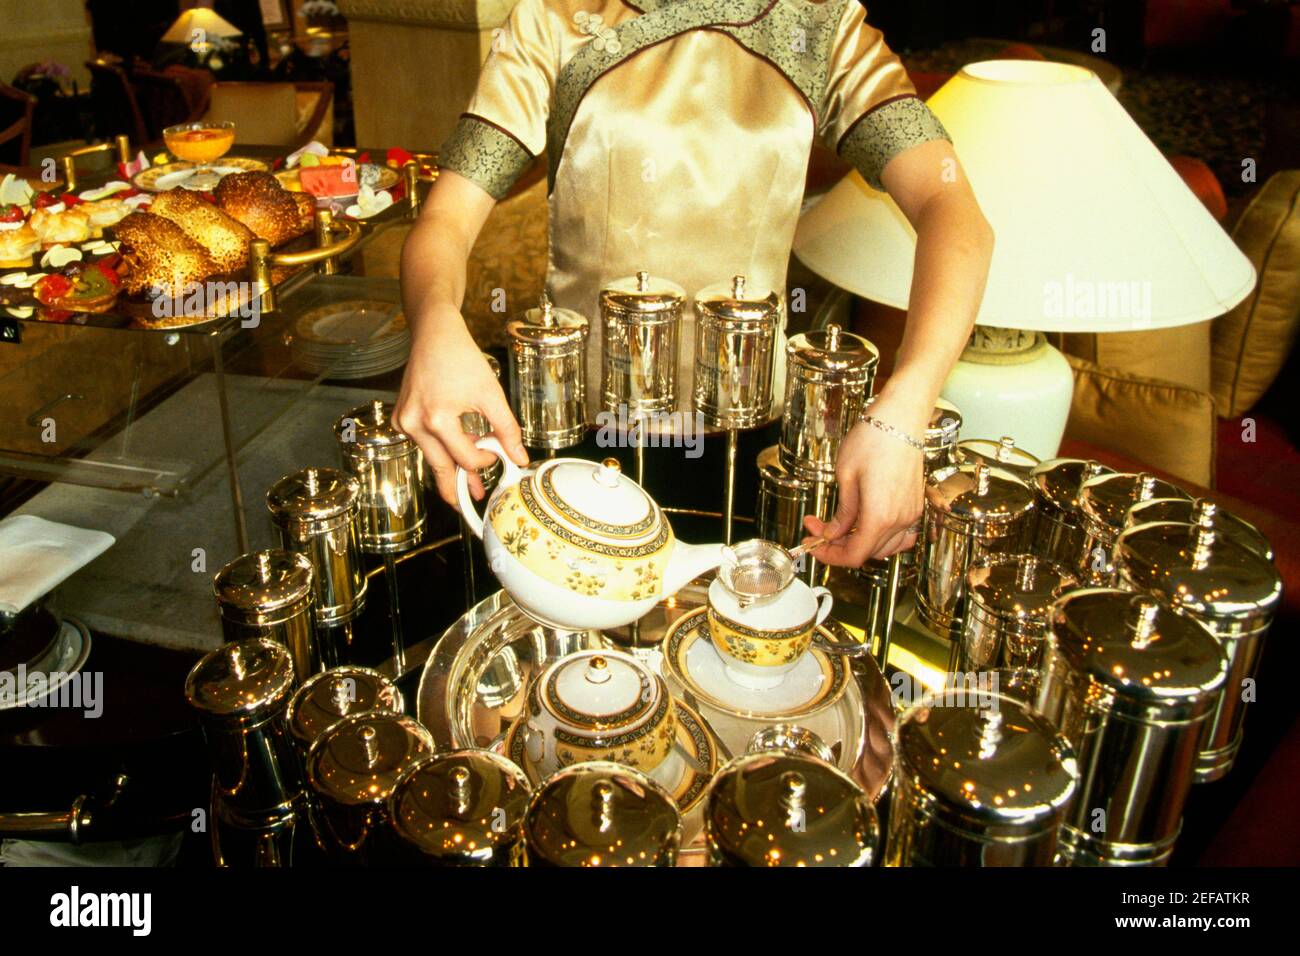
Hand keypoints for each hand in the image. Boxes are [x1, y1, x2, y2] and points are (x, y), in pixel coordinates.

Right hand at [392, 311, 527, 505]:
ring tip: (467, 484)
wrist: (434, 335)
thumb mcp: (491, 394)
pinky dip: (440, 449)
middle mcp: (413, 424)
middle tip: (471, 504)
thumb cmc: (461, 358)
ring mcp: (403, 423)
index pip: (465, 457)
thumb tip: (519, 458)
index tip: (498, 454)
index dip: (486, 460)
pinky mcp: (400, 419)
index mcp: (436, 419)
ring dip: (451, 467)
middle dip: (458, 486)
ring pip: (431, 457)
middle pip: (440, 467)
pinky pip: (423, 443)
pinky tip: (455, 451)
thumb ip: (507, 429)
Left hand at [805, 392, 927, 566]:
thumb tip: (833, 532)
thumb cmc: (873, 439)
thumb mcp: (846, 476)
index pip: (854, 555)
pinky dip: (882, 537)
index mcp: (879, 516)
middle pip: (867, 552)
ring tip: (839, 525)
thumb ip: (842, 512)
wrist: (901, 418)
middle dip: (839, 545)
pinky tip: (865, 525)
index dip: (830, 556)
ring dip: (860, 542)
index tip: (815, 545)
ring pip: (885, 547)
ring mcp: (911, 513)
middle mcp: (900, 519)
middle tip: (818, 528)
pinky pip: (900, 535)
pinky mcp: (915, 505)